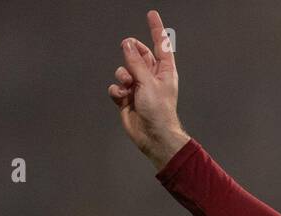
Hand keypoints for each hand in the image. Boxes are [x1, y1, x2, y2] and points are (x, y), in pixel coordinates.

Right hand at [107, 10, 189, 169]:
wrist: (153, 136)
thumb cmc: (159, 111)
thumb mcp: (148, 82)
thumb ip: (135, 61)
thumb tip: (127, 43)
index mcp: (164, 71)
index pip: (161, 45)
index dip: (156, 29)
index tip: (152, 14)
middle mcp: (152, 77)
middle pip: (138, 54)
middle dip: (130, 52)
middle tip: (127, 50)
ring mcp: (139, 87)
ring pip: (123, 69)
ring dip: (122, 75)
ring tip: (128, 86)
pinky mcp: (127, 97)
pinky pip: (117, 86)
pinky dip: (117, 90)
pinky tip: (123, 97)